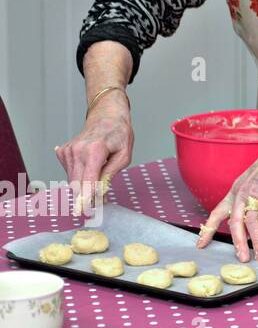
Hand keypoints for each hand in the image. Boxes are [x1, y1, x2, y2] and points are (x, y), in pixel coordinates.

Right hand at [54, 91, 132, 216]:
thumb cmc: (119, 134)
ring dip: (83, 186)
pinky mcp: (63, 152)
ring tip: (98, 181)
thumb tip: (99, 193)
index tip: (84, 211)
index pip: (87, 180)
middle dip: (85, 197)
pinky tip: (90, 166)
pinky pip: (70, 172)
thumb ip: (110, 174)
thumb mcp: (124, 155)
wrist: (106, 116)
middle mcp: (77, 150)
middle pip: (77, 183)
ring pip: (72, 179)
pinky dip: (79, 175)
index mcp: (94, 150)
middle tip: (96, 207)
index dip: (86, 197)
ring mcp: (68, 151)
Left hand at [198, 126, 257, 261]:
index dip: (208, 229)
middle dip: (238, 243)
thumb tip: (252, 215)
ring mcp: (255, 192)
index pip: (217, 212)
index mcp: (235, 190)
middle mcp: (241, 192)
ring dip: (256, 242)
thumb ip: (250, 198)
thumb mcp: (254, 182)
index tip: (201, 244)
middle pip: (234, 222)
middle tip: (241, 258)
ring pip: (251, 223)